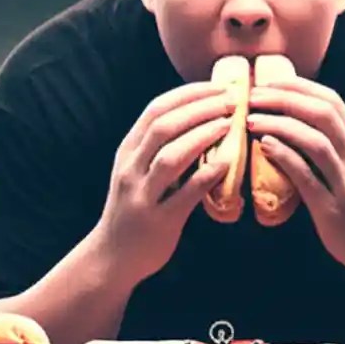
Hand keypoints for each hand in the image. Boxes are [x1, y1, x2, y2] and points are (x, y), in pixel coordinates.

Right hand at [94, 81, 235, 284]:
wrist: (112, 257)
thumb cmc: (134, 208)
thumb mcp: (138, 170)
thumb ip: (160, 147)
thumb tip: (199, 116)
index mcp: (128, 151)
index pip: (156, 110)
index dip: (188, 94)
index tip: (218, 86)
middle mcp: (131, 169)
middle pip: (163, 126)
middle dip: (200, 108)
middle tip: (232, 101)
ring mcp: (142, 195)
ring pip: (171, 157)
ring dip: (203, 136)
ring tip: (230, 124)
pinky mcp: (158, 221)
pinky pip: (185, 194)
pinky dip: (207, 175)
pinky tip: (228, 163)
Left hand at [247, 78, 344, 274]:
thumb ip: (331, 145)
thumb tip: (296, 121)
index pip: (332, 101)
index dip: (300, 86)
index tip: (270, 80)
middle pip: (323, 113)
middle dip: (285, 98)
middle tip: (253, 96)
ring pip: (316, 141)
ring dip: (280, 124)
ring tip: (251, 119)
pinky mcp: (332, 209)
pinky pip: (307, 177)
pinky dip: (285, 157)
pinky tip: (264, 146)